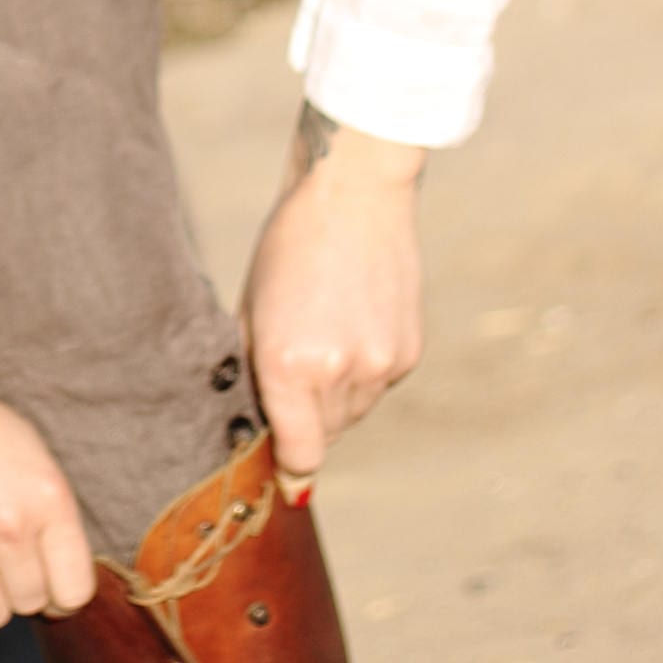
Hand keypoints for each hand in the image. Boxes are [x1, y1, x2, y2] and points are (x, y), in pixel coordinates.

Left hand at [239, 102, 424, 495]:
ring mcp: (379, 364)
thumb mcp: (253, 309)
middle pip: (325, 435)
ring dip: (337, 395)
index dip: (287, 466)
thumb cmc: (288, 245)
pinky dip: (365, 369)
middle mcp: (338, 373)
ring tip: (324, 330)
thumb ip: (257, 375)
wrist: (352, 192)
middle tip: (295, 364)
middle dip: (307, 417)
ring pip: (355, 413)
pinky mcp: (409, 352)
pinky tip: (352, 320)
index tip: (282, 470)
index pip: (298, 456)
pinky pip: (380, 385)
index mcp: (289, 365)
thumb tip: (264, 428)